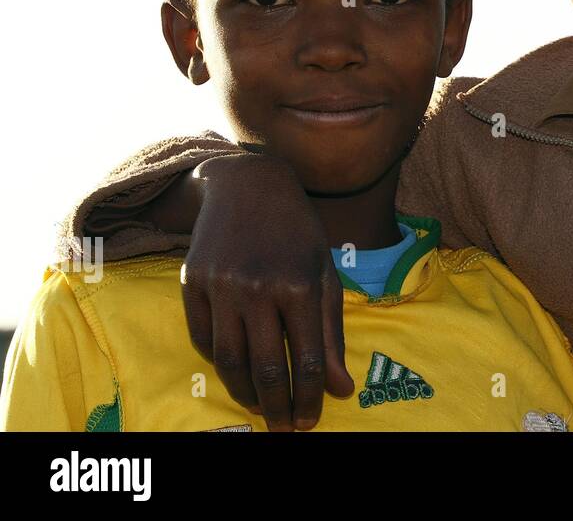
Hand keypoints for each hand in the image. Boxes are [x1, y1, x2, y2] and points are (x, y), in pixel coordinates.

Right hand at [181, 153, 351, 430]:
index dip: (308, 398)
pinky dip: (219, 361)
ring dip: (245, 393)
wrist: (248, 185)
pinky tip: (236, 370)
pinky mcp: (191, 283)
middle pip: (263, 368)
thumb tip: (340, 389)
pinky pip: (203, 338)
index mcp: (300, 285)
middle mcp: (258, 287)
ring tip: (260, 405)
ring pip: (228, 360)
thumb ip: (331, 334)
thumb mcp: (325, 274)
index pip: (304, 360)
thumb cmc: (297, 232)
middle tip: (283, 428)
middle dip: (276, 407)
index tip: (309, 421)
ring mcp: (220, 286)